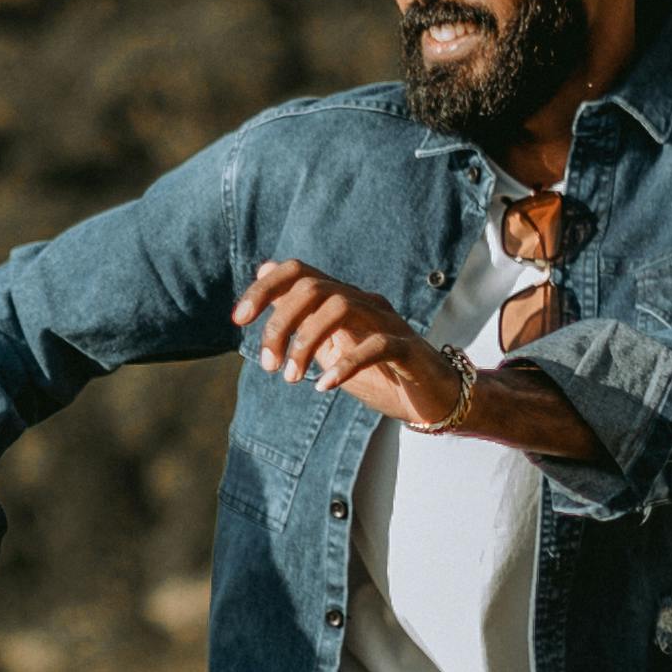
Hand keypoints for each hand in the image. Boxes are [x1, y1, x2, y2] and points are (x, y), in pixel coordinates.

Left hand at [234, 259, 467, 432]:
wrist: (433, 399)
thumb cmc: (379, 373)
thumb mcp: (331, 345)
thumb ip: (301, 313)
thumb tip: (264, 272)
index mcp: (342, 299)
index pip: (298, 272)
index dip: (264, 290)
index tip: (238, 320)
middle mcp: (364, 301)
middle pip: (313, 288)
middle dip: (280, 324)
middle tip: (269, 365)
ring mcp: (389, 322)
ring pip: (340, 307)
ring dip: (307, 342)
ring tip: (291, 377)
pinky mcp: (409, 349)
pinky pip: (376, 345)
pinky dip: (345, 364)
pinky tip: (324, 385)